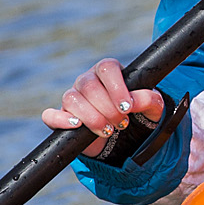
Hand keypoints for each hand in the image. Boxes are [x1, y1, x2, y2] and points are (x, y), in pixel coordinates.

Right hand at [42, 58, 165, 144]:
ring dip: (92, 117)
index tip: (127, 107)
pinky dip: (60, 120)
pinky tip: (77, 126)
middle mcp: (88, 80)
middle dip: (108, 108)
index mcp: (109, 71)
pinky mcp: (62, 116)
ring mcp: (72, 97)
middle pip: (89, 86)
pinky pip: (50, 115)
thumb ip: (149, 99)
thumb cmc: (139, 114)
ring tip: (109, 130)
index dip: (117, 87)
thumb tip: (134, 101)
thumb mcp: (153, 107)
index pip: (107, 68)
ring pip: (71, 99)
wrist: (125, 136)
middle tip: (122, 123)